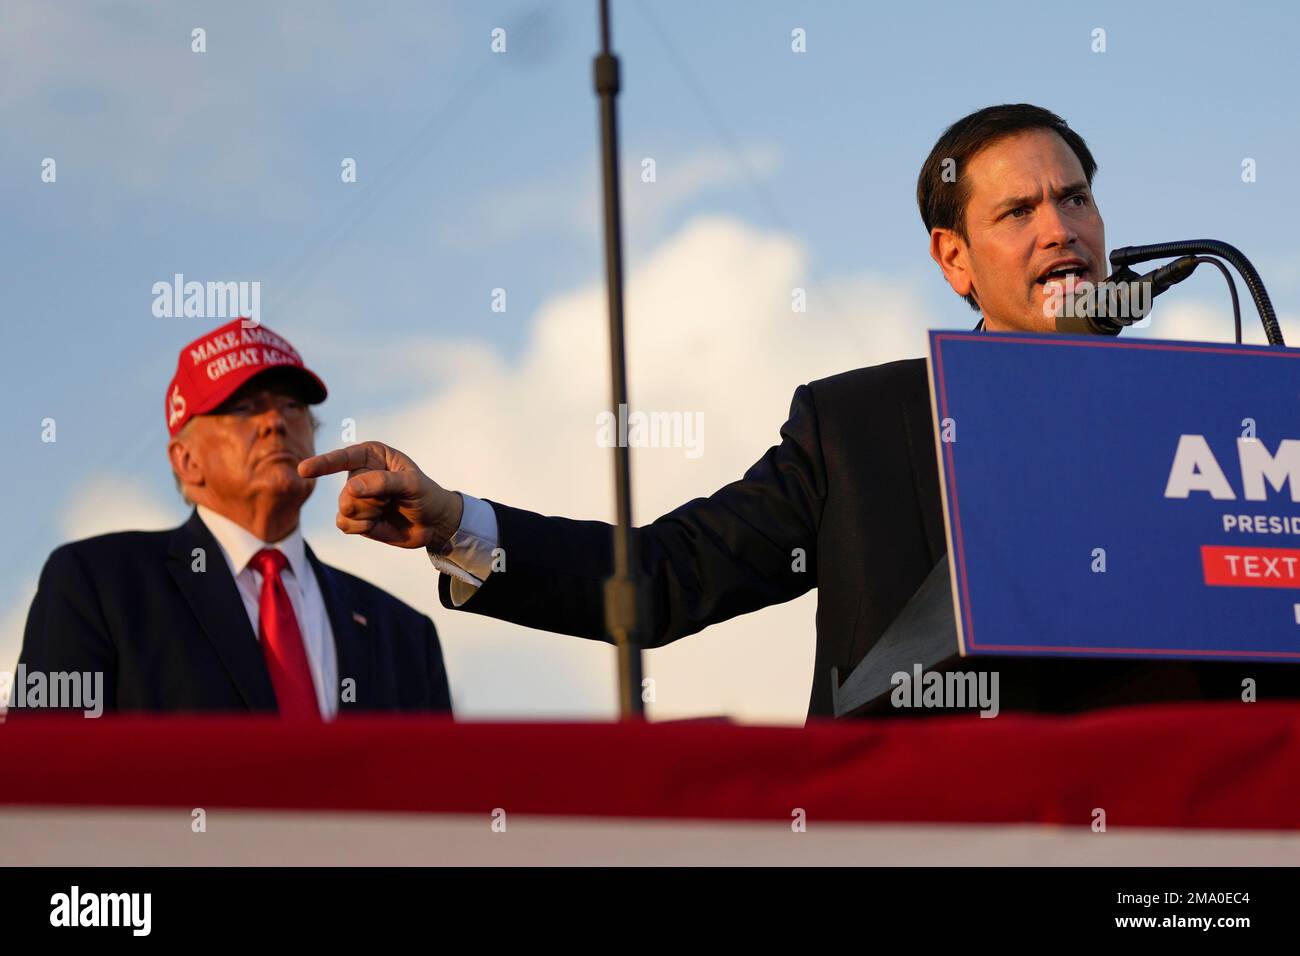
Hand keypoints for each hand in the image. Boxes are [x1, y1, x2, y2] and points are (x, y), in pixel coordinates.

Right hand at [297, 441, 463, 549]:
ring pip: (345, 507)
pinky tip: (377, 523)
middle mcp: (359, 472)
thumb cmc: (426, 496)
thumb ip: (383, 482)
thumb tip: (350, 488)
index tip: (304, 470)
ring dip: (369, 513)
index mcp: (372, 455)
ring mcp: (354, 496)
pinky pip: (344, 523)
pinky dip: (362, 526)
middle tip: (393, 498)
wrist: (434, 523)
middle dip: (374, 499)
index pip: (344, 457)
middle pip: (348, 490)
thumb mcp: (412, 485)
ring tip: (387, 508)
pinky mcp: (354, 518)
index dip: (323, 464)